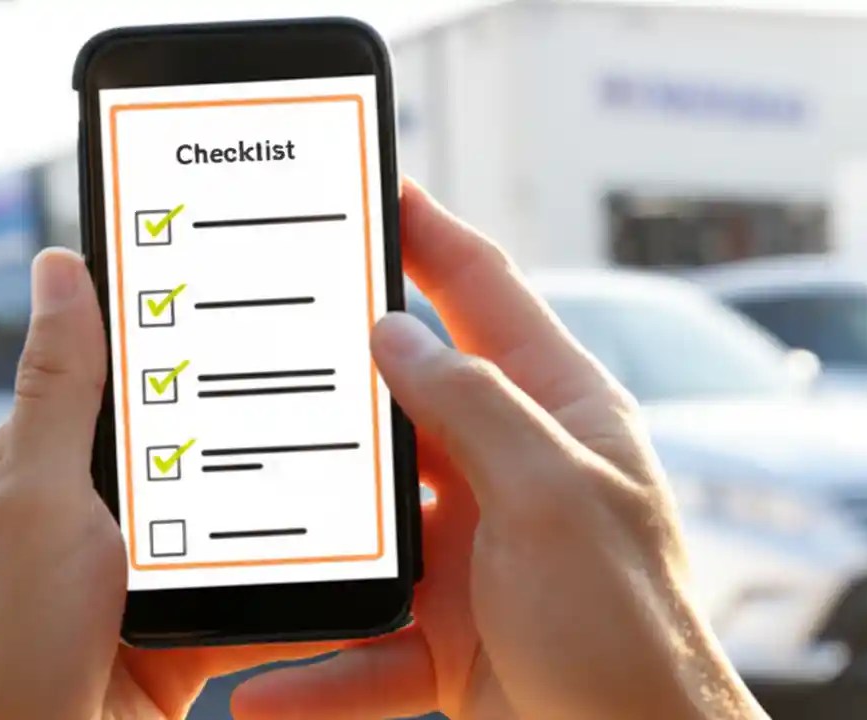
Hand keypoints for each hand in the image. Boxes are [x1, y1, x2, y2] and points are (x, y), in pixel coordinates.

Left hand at [0, 249, 344, 719]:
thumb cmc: (5, 650)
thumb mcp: (40, 499)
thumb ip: (65, 391)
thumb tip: (61, 272)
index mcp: (40, 471)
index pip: (111, 376)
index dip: (172, 337)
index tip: (244, 297)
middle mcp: (85, 524)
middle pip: (185, 451)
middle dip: (246, 427)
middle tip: (329, 385)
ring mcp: (131, 585)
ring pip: (224, 528)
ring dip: (276, 514)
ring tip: (348, 476)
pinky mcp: (171, 641)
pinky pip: (244, 603)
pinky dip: (287, 595)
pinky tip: (332, 576)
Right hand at [231, 183, 766, 718]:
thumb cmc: (630, 627)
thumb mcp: (552, 498)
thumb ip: (473, 407)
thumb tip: (395, 333)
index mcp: (560, 415)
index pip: (489, 297)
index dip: (432, 237)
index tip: (376, 190)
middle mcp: (512, 472)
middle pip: (408, 405)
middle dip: (337, 388)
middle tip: (255, 347)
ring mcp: (474, 551)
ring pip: (369, 525)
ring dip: (308, 541)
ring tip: (236, 534)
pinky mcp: (445, 629)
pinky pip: (364, 642)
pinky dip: (320, 669)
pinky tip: (267, 691)